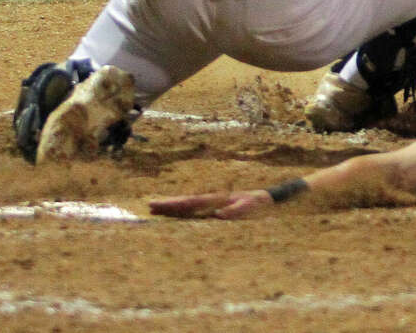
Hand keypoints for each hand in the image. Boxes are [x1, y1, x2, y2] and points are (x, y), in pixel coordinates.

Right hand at [149, 189, 273, 219]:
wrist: (265, 199)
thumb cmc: (258, 204)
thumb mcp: (250, 207)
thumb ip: (236, 211)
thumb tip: (218, 215)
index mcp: (216, 199)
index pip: (190, 202)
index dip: (174, 204)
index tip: (158, 204)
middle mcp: (211, 200)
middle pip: (186, 202)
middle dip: (168, 204)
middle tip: (149, 206)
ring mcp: (212, 204)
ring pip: (188, 206)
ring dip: (173, 208)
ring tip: (156, 210)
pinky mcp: (215, 209)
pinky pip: (195, 211)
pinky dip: (184, 213)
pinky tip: (175, 216)